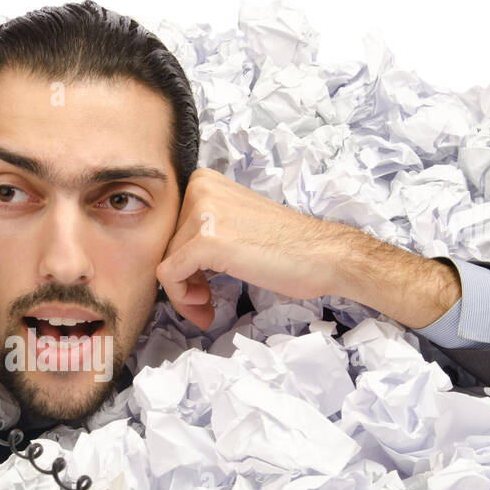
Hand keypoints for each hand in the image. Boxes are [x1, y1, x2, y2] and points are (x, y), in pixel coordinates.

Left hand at [155, 168, 338, 329]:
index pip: (170, 228)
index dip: (180, 261)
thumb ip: (202, 231)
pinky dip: (181, 298)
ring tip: (208, 306)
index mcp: (204, 181)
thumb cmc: (287, 247)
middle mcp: (200, 188)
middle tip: (205, 301)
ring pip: (165, 261)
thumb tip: (169, 262)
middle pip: (165, 245)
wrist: (324, 255)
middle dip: (182, 280)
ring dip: (183, 293)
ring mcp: (203, 212)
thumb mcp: (233, 223)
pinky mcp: (207, 240)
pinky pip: (170, 275)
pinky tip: (205, 308)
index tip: (200, 284)